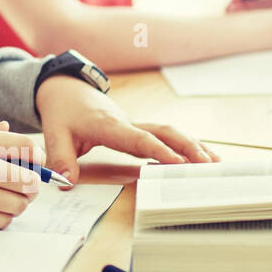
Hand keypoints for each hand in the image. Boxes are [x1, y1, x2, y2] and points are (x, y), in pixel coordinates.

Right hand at [0, 122, 43, 233]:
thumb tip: (9, 129)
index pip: (27, 147)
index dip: (35, 156)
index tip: (34, 162)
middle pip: (31, 181)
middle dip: (30, 184)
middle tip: (23, 184)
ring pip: (20, 204)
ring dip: (15, 201)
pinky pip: (5, 221)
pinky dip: (0, 216)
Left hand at [34, 76, 216, 183]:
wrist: (66, 89)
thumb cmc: (63, 112)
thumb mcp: (55, 134)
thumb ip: (61, 159)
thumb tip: (65, 182)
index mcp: (109, 126)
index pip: (138, 139)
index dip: (159, 150)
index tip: (178, 162)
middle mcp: (127, 123)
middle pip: (163, 132)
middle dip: (186, 148)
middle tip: (208, 166)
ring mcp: (135, 124)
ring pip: (169, 132)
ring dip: (192, 146)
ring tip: (216, 163)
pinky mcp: (138, 128)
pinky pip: (165, 135)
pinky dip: (185, 144)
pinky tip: (202, 155)